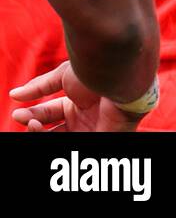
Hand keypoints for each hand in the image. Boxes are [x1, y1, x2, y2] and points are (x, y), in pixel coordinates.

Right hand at [10, 61, 142, 131]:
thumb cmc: (97, 72)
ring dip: (41, 134)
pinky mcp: (102, 138)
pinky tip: (44, 131)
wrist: (119, 77)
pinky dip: (56, 140)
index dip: (32, 115)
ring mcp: (93, 129)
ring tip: (33, 123)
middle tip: (23, 118)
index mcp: (79, 103)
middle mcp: (86, 118)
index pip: (49, 114)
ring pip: (60, 138)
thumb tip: (14, 94)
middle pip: (52, 130)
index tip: (17, 113)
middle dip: (34, 125)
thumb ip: (39, 87)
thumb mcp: (64, 77)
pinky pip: (77, 145)